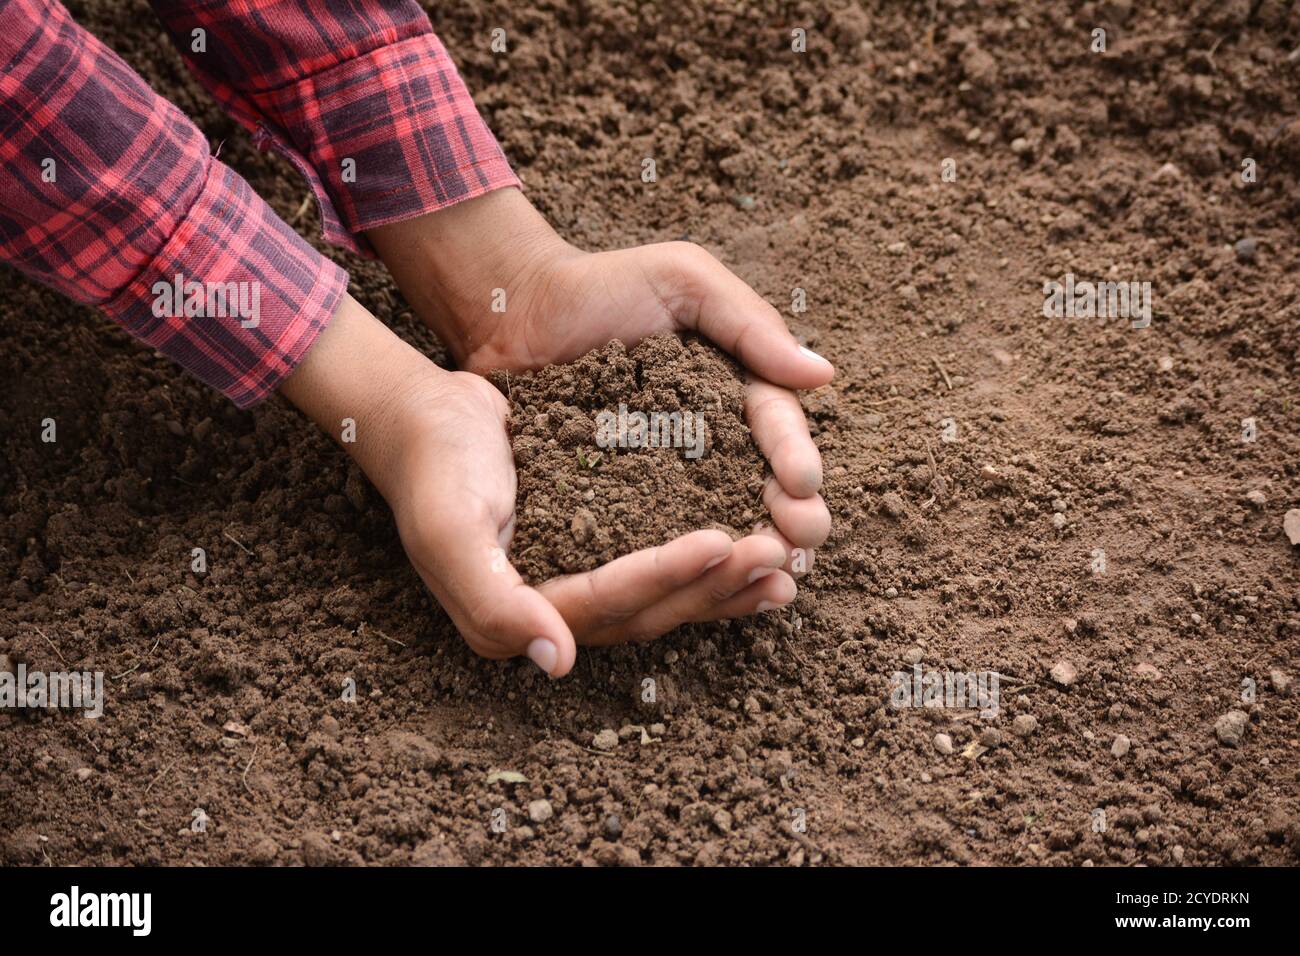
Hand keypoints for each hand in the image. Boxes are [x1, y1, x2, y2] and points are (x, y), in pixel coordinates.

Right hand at [280, 294, 797, 675]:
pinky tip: (751, 542)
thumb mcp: (450, 531)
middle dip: (713, 586)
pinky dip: (707, 561)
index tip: (722, 541)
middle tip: (774, 552)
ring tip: (782, 561)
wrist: (428, 418)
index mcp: (517, 617)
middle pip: (647, 611)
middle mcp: (554, 613)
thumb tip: (559, 662)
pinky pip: (660, 564)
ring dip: (724, 584)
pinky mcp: (597, 548)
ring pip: (663, 596)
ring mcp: (579, 581)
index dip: (665, 576)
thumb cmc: (434, 466)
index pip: (607, 602)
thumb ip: (493, 601)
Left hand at [369, 188, 833, 563]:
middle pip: (760, 484)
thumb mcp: (682, 281)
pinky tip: (698, 588)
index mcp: (733, 389)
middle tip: (799, 540)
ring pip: (715, 518)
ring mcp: (661, 474)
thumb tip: (822, 375)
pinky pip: (649, 533)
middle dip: (789, 514)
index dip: (793, 456)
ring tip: (770, 573)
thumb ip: (747, 322)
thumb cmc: (601, 285)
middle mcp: (707, 439)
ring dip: (747, 549)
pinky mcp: (613, 500)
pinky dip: (676, 563)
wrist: (514, 310)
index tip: (801, 484)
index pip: (775, 427)